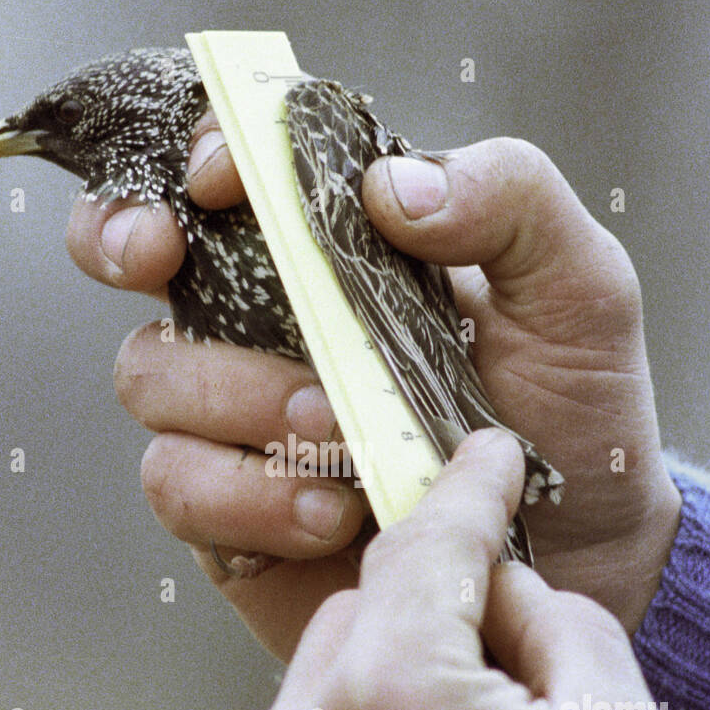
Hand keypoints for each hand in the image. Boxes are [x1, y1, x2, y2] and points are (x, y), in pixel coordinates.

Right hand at [66, 114, 680, 658]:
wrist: (587, 558)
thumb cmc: (578, 413)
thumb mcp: (579, 288)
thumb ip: (508, 201)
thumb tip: (388, 185)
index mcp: (343, 246)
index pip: (238, 167)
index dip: (202, 151)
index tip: (222, 178)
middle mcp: (273, 321)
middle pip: (140, 251)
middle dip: (122, 235)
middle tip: (161, 259)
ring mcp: (242, 417)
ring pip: (152, 376)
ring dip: (234, 397)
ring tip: (338, 433)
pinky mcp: (234, 513)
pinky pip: (181, 487)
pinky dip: (246, 496)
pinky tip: (330, 510)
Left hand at [224, 429, 698, 709]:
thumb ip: (557, 625)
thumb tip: (504, 592)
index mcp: (385, 695)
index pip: (423, 547)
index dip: (464, 490)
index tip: (480, 457)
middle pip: (363, 620)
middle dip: (431, 620)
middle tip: (507, 669)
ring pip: (327, 701)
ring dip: (392, 704)